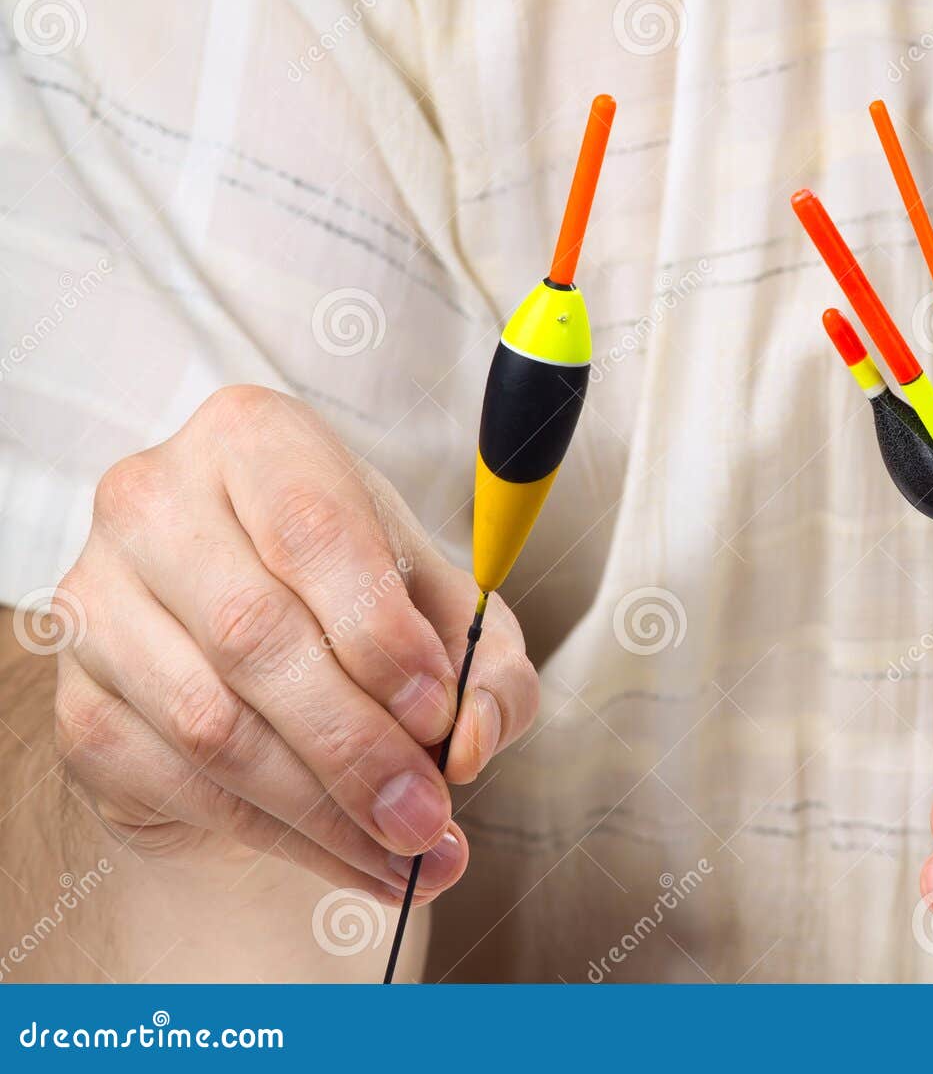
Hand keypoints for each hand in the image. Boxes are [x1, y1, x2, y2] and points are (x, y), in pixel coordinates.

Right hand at [53, 385, 537, 903]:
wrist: (264, 654)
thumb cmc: (366, 606)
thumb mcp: (452, 614)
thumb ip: (491, 667)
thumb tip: (470, 740)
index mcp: (256, 442)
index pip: (312, 531)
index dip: (381, 634)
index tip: (440, 715)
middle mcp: (155, 502)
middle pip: (254, 633)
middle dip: (357, 744)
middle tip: (428, 815)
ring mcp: (95, 602)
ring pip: (211, 723)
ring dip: (321, 807)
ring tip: (405, 851)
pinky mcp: (76, 700)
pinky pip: (174, 782)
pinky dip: (273, 836)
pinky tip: (344, 856)